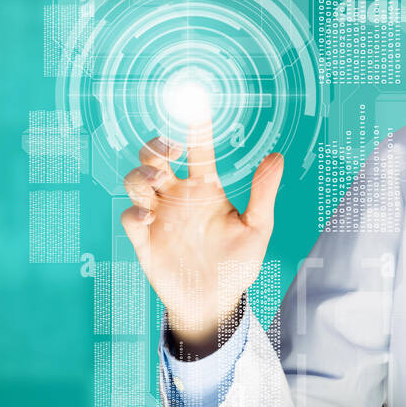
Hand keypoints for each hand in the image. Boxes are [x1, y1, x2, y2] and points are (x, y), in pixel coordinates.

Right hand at [120, 112, 283, 354]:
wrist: (216, 304)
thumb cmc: (238, 264)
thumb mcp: (257, 228)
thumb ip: (263, 193)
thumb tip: (276, 156)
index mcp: (205, 189)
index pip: (199, 151)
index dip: (197, 128)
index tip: (195, 102)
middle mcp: (178, 197)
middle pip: (155, 158)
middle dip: (155, 146)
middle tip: (170, 150)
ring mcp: (160, 218)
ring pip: (136, 181)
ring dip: (141, 173)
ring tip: (157, 179)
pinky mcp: (145, 240)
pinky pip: (129, 216)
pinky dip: (134, 210)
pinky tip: (150, 215)